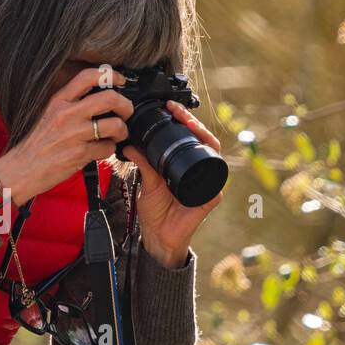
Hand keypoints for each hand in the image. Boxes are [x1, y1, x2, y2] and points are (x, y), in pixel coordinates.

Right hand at [0, 67, 132, 205]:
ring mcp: (75, 134)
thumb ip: (69, 104)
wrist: (21, 169)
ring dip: (122, 131)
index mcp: (58, 100)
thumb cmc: (34, 145)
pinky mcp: (80, 154)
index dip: (110, 75)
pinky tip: (100, 151)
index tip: (119, 80)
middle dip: (126, 105)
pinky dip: (109, 150)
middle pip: (110, 98)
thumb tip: (96, 99)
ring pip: (115, 125)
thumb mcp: (47, 114)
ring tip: (116, 135)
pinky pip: (108, 148)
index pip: (88, 76)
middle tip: (126, 112)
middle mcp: (67, 114)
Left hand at [120, 101, 222, 267]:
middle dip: (194, 122)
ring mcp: (209, 184)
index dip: (185, 120)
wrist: (157, 236)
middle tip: (177, 111)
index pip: (192, 137)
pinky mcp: (211, 199)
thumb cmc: (155, 211)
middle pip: (205, 140)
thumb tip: (129, 145)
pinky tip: (199, 155)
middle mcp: (200, 172)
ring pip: (213, 154)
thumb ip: (142, 163)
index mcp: (186, 166)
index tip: (171, 107)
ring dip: (203, 137)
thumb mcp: (146, 181)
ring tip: (188, 124)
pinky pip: (214, 182)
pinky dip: (208, 167)